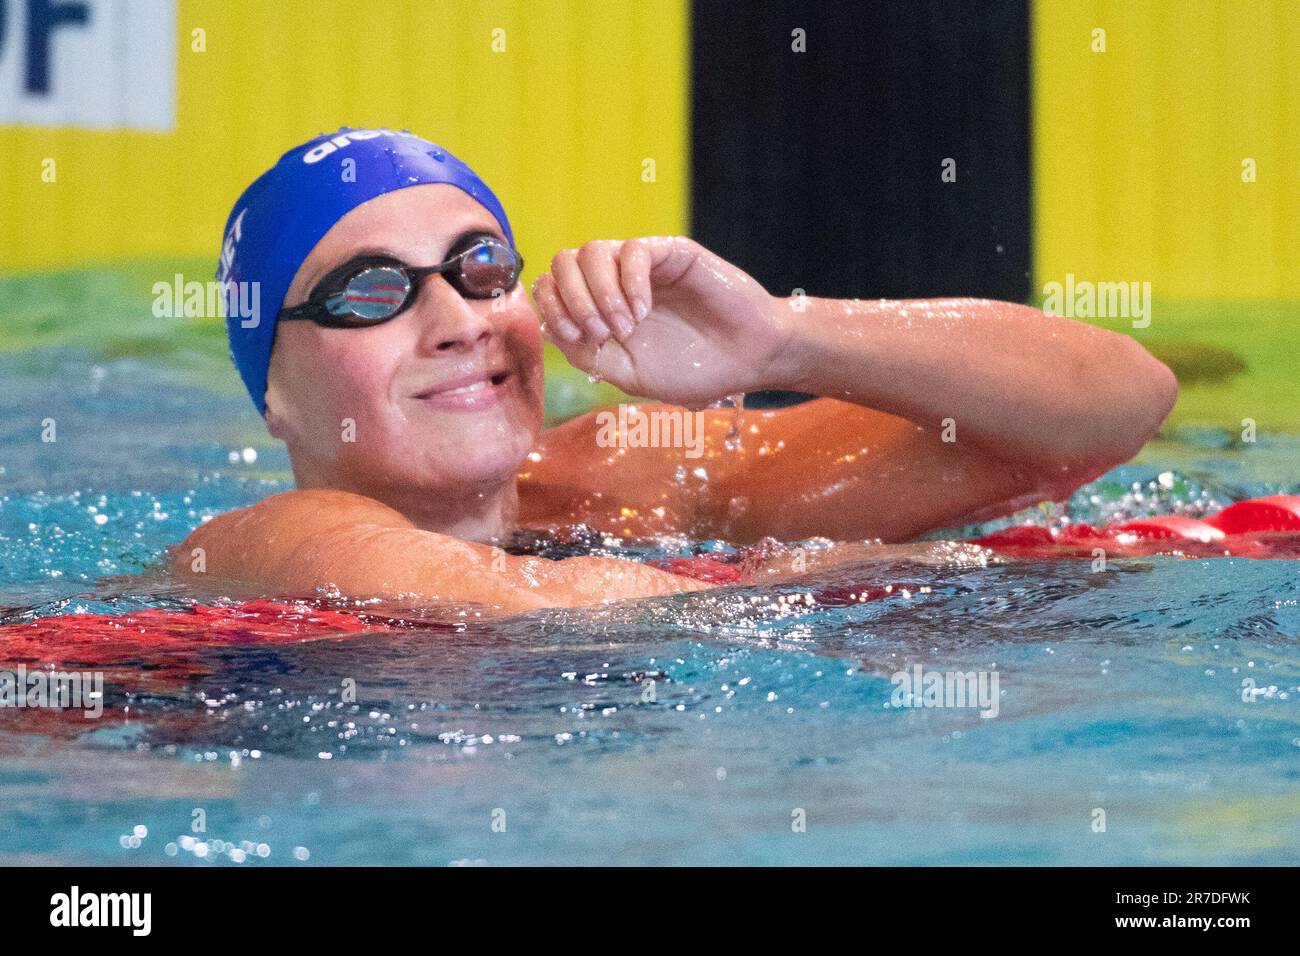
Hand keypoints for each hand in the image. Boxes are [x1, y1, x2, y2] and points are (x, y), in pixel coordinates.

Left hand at [530, 237, 792, 405]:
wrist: (747, 360)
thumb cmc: (692, 369)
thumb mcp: (629, 373)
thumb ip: (587, 354)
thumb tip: (549, 327)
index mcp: (599, 308)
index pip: (552, 286)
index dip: (552, 306)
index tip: (576, 336)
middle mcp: (615, 281)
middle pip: (565, 262)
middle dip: (574, 300)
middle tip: (603, 333)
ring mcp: (643, 265)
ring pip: (594, 251)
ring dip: (601, 293)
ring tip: (628, 327)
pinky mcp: (672, 252)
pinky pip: (635, 251)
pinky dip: (631, 283)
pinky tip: (643, 311)